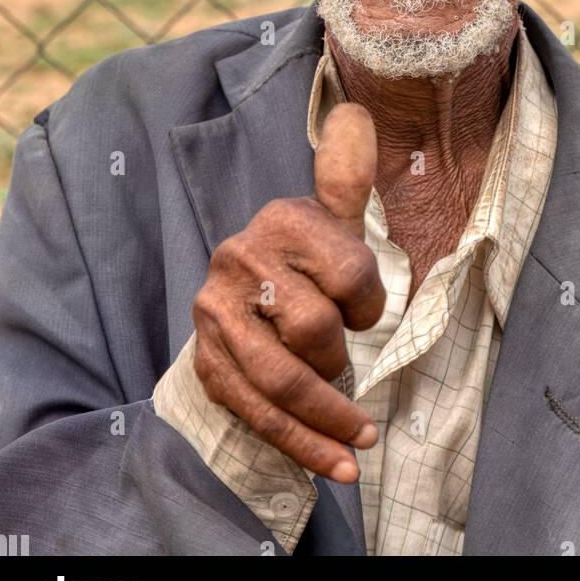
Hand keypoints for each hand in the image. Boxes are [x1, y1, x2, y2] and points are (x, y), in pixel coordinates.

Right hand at [192, 101, 384, 481]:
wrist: (242, 296)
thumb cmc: (305, 258)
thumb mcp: (329, 214)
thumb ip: (345, 172)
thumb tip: (356, 114)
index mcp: (280, 221)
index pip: (349, 271)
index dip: (370, 300)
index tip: (365, 309)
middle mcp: (240, 262)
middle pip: (315, 328)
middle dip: (341, 354)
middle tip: (344, 356)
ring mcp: (217, 318)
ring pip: (283, 379)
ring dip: (329, 418)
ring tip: (363, 441)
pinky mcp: (209, 365)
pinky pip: (260, 415)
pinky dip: (303, 446)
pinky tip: (339, 466)